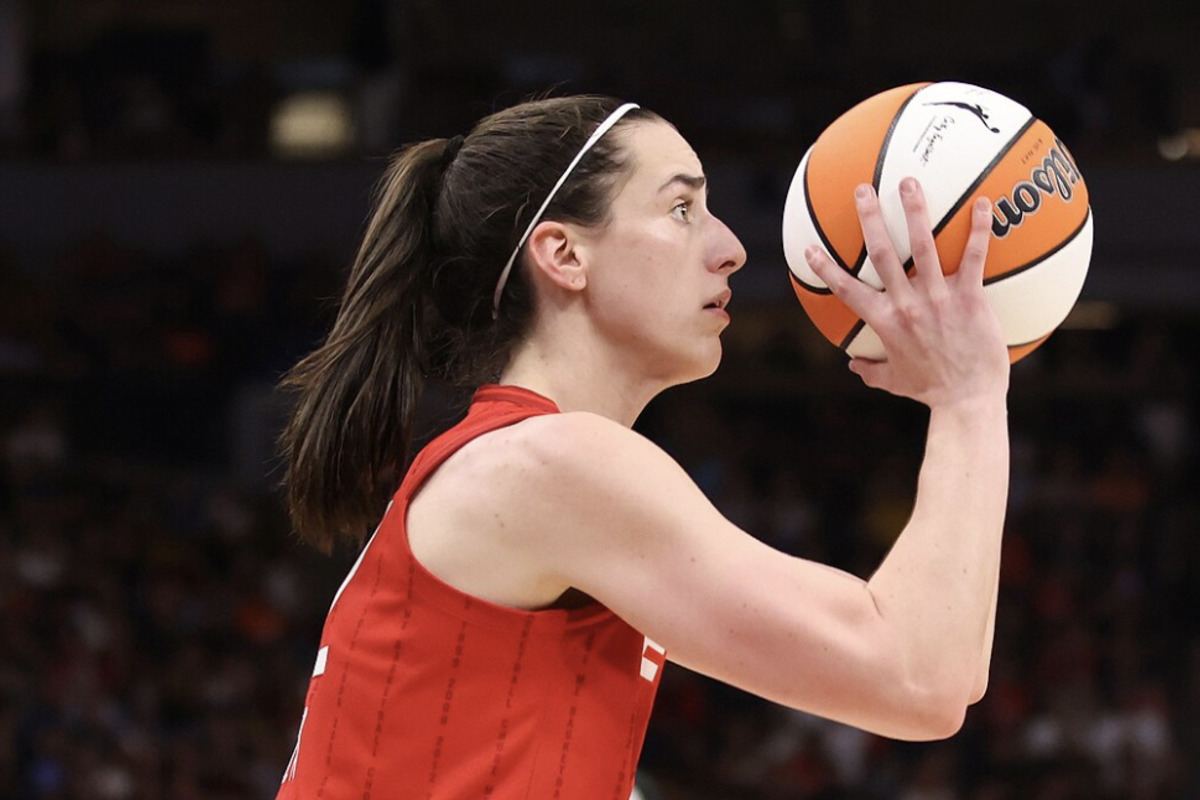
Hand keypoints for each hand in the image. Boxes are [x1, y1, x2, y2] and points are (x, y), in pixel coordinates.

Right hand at [805, 178, 1008, 407]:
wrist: (967, 400)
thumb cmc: (931, 391)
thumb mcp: (895, 381)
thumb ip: (871, 371)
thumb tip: (853, 366)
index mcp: (884, 322)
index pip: (846, 290)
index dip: (825, 268)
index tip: (809, 249)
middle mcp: (906, 304)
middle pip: (881, 254)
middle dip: (870, 218)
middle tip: (862, 189)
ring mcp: (938, 299)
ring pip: (923, 246)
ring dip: (915, 211)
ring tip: (910, 182)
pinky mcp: (969, 298)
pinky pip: (973, 258)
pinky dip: (979, 230)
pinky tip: (984, 204)